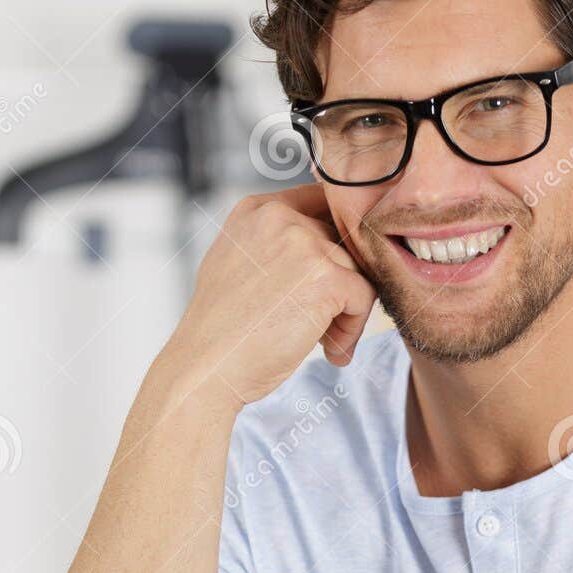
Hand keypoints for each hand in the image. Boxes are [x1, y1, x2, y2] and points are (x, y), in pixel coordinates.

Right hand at [170, 184, 377, 403]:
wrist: (207, 367)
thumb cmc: (222, 330)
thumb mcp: (237, 263)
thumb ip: (275, 244)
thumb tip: (327, 246)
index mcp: (257, 209)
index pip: (322, 205)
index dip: (336, 244)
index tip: (330, 283)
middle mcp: (279, 217)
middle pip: (343, 242)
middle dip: (341, 285)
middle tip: (324, 327)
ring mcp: (303, 244)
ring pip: (357, 270)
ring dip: (348, 311)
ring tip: (326, 344)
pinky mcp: (326, 277)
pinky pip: (365, 295)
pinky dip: (354, 327)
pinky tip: (331, 351)